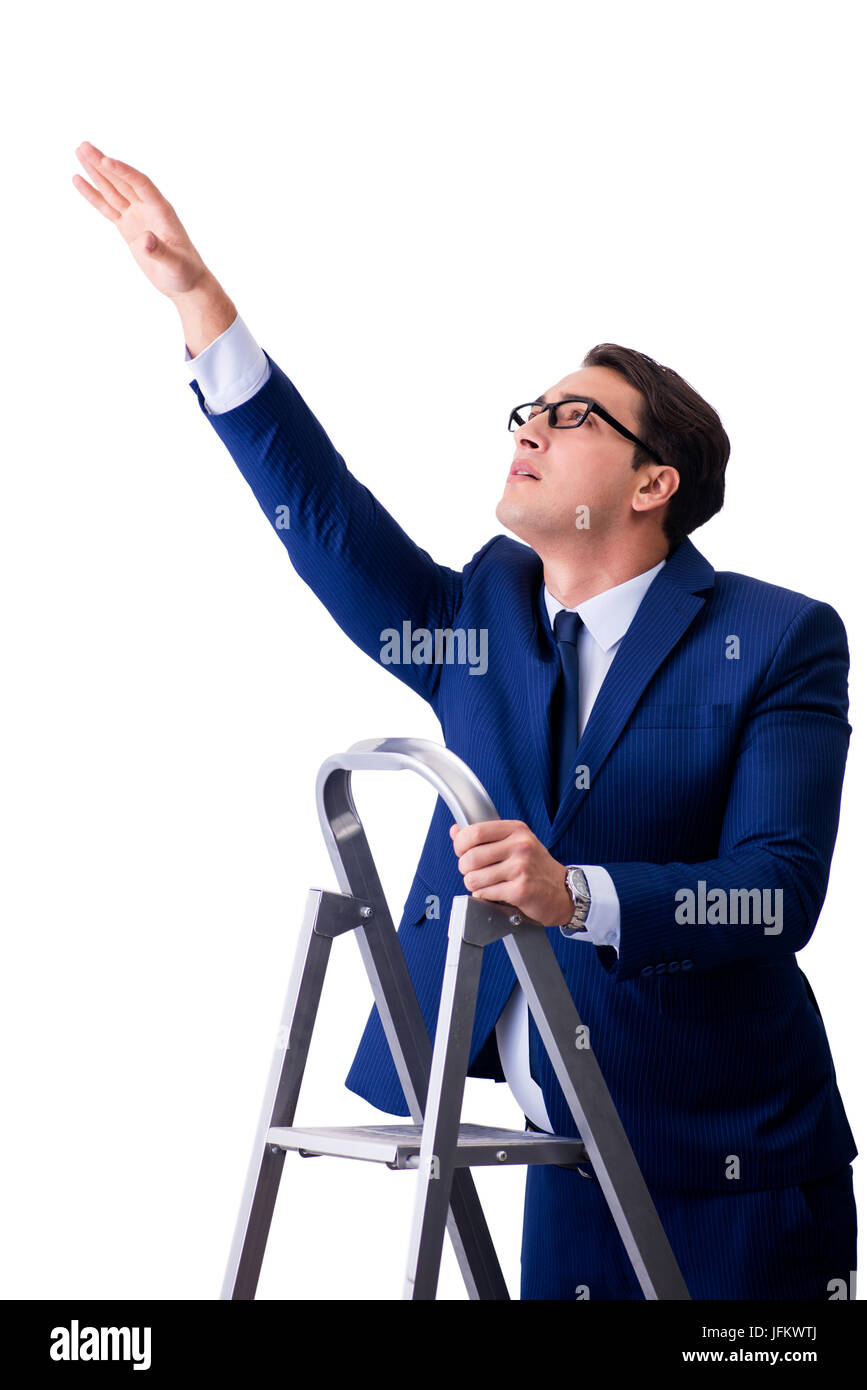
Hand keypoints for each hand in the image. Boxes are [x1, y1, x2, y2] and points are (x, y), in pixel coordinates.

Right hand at [72, 141, 211, 299]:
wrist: (186, 283)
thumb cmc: (184, 273)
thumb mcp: (175, 265)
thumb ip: (160, 252)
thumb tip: (145, 240)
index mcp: (162, 211)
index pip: (140, 184)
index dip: (123, 172)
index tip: (105, 160)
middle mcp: (148, 208)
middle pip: (122, 180)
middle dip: (103, 164)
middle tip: (82, 146)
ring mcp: (137, 216)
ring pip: (113, 189)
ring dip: (96, 172)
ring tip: (80, 151)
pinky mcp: (128, 227)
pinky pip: (107, 207)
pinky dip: (93, 194)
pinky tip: (79, 180)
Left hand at [449, 819, 572, 927]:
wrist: (563, 891)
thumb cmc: (536, 867)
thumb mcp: (515, 843)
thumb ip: (485, 836)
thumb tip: (456, 830)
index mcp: (516, 830)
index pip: (474, 832)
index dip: (460, 844)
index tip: (462, 851)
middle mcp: (520, 846)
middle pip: (470, 857)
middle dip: (465, 868)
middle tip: (473, 871)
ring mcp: (521, 868)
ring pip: (474, 878)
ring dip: (474, 884)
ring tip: (485, 883)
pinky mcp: (520, 890)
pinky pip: (485, 893)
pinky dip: (484, 895)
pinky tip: (495, 893)